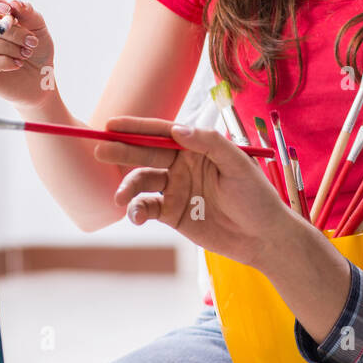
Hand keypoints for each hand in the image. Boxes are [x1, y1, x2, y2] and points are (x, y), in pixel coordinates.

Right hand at [0, 0, 54, 109]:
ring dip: (10, 48)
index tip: (9, 11)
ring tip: (25, 54)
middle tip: (31, 42)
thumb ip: (28, 12)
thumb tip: (14, 3)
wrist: (41, 79)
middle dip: (12, 32)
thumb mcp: (38, 27)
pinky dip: (5, 62)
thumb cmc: (36, 50)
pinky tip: (17, 64)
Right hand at [93, 116, 297, 268]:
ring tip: (121, 197)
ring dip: (128, 187)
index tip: (112, 125)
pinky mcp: (173, 214)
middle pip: (146, 154)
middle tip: (100, 150)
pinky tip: (135, 216)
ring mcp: (176, 190)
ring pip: (143, 182)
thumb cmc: (256, 196)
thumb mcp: (238, 164)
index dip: (137, 128)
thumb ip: (209, 143)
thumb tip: (177, 129)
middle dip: (122, 151)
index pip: (163, 132)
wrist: (263, 237)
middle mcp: (183, 165)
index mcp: (197, 148)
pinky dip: (137, 211)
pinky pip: (148, 208)